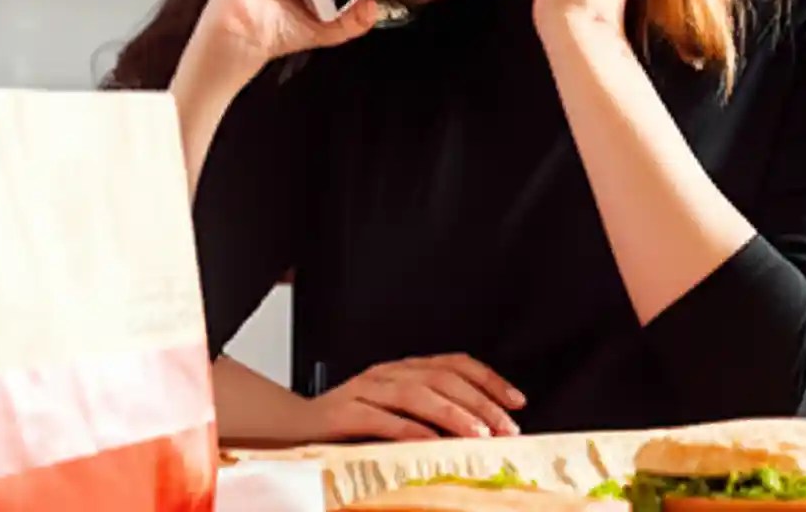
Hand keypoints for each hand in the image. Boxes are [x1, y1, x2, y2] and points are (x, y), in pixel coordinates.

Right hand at [305, 354, 526, 441]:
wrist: (290, 427)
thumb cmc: (347, 425)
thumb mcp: (394, 413)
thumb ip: (430, 414)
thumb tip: (482, 429)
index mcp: (402, 369)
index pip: (455, 363)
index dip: (489, 379)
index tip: (516, 401)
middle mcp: (386, 373)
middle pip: (442, 377)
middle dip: (480, 402)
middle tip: (505, 427)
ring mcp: (364, 389)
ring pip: (417, 393)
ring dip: (453, 414)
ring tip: (479, 434)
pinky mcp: (343, 412)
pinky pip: (381, 419)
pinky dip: (410, 430)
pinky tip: (432, 443)